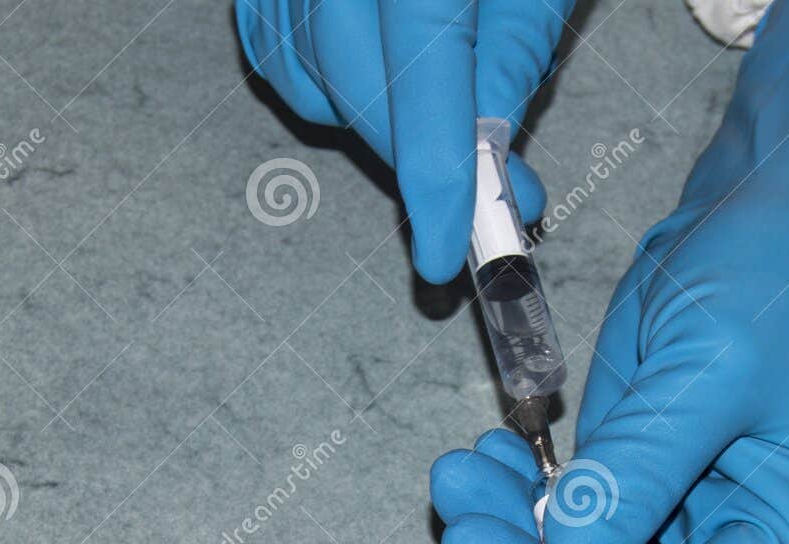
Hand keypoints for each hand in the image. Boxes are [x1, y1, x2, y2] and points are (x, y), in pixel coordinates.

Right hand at [236, 0, 572, 281]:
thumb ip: (510, 54)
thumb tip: (493, 169)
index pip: (419, 70)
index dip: (434, 169)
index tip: (453, 249)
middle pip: (357, 79)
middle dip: (419, 154)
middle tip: (486, 196)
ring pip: (312, 74)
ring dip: (379, 120)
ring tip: (439, 107)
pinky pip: (278, 50)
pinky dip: (327, 84)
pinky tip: (375, 75)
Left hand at [431, 0, 788, 543]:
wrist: (770, 220)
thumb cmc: (774, 282)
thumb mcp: (712, 363)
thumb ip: (644, 461)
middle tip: (460, 528)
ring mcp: (679, 531)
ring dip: (507, 538)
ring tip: (459, 476)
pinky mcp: (631, 497)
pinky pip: (560, 527)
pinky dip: (513, 505)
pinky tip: (481, 465)